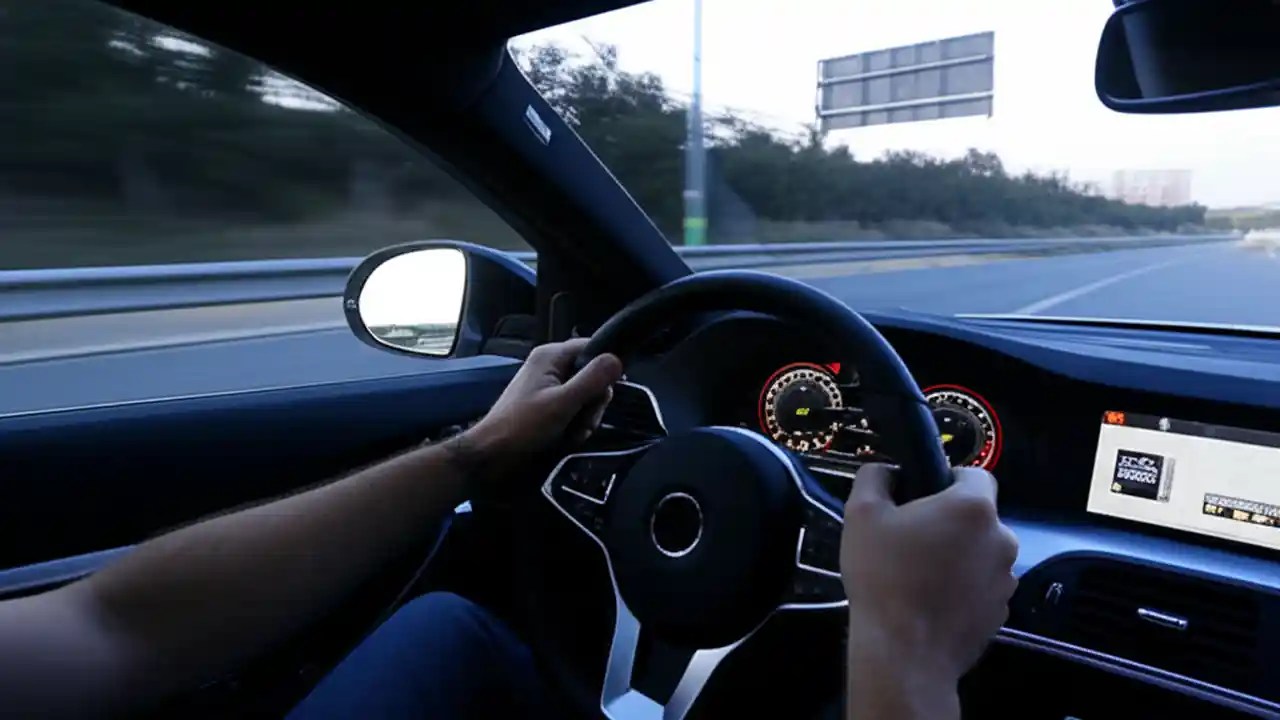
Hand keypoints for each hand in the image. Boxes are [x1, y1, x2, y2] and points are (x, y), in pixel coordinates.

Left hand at [465, 338, 622, 463]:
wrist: (491, 454)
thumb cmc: (524, 426)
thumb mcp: (563, 403)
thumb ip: (592, 380)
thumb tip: (617, 359)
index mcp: (551, 356)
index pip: (592, 348)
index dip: (605, 369)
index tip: (605, 395)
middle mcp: (550, 366)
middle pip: (591, 375)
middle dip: (593, 403)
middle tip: (585, 423)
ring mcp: (547, 386)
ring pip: (584, 395)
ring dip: (585, 418)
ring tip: (574, 434)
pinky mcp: (546, 404)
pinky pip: (572, 408)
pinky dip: (574, 424)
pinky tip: (569, 438)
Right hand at [840, 464, 1017, 719]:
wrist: (905, 654)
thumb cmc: (883, 576)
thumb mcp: (861, 514)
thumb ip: (874, 477)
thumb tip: (886, 470)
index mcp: (973, 508)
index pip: (976, 475)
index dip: (948, 480)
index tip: (921, 498)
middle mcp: (1002, 539)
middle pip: (978, 517)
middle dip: (950, 523)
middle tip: (911, 539)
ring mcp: (1007, 579)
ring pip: (981, 553)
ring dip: (958, 556)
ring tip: (919, 576)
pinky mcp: (1003, 612)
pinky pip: (982, 586)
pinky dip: (963, 588)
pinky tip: (932, 603)